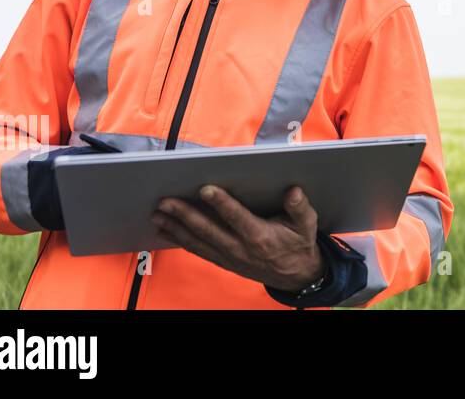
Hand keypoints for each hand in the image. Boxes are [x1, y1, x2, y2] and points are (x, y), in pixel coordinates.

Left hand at [151, 184, 325, 292]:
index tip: (205, 189)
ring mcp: (229, 257)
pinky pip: (198, 250)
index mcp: (261, 237)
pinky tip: (165, 229)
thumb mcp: (307, 225)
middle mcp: (241, 248)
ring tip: (157, 214)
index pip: (237, 217)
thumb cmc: (299, 244)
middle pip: (208, 230)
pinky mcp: (223, 261)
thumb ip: (300, 207)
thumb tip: (293, 191)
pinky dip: (179, 240)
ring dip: (175, 228)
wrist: (295, 275)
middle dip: (185, 215)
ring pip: (197, 242)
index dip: (221, 203)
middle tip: (166, 202)